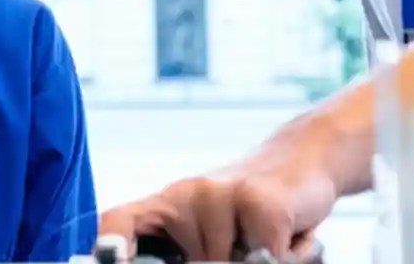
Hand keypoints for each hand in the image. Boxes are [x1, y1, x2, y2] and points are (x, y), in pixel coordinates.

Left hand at [98, 123, 339, 261]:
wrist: (303, 160)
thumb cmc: (251, 212)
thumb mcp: (212, 234)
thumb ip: (189, 252)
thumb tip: (193, 263)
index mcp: (167, 204)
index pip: (119, 221)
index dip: (111, 242)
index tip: (110, 258)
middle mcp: (187, 194)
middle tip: (241, 245)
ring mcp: (221, 194)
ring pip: (228, 262)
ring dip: (256, 261)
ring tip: (266, 237)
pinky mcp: (260, 201)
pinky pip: (267, 260)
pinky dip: (288, 256)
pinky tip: (291, 231)